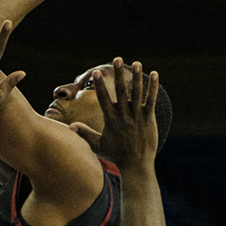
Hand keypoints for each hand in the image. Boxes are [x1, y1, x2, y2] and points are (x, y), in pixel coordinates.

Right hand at [91, 57, 160, 171]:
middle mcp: (124, 117)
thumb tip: (70, 128)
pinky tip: (154, 74)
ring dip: (137, 78)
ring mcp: (137, 117)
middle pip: (120, 92)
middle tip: (117, 60)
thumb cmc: (117, 155)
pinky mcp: (149, 119)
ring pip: (137, 94)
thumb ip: (85, 134)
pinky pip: (151, 100)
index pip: (104, 100)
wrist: (136, 165)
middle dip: (118, 75)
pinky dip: (153, 87)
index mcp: (111, 121)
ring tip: (136, 63)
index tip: (95, 73)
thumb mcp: (99, 146)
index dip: (99, 86)